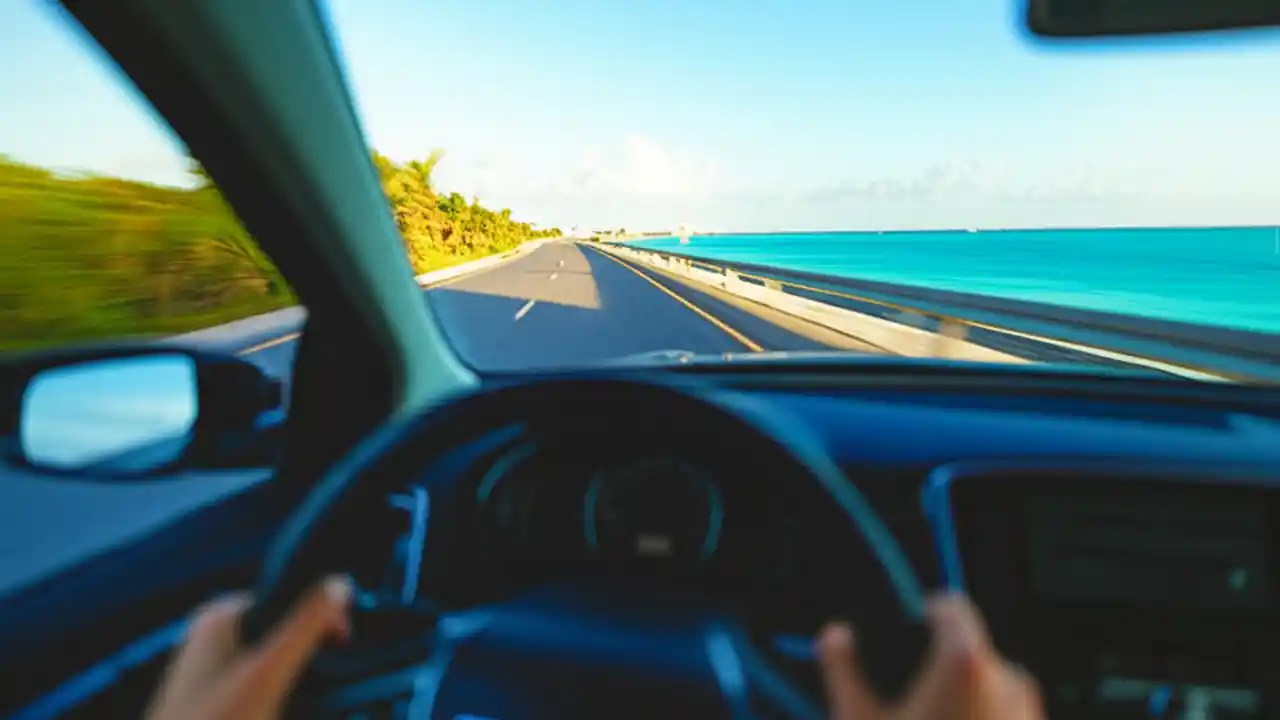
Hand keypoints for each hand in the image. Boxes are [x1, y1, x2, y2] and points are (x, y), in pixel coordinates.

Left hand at [146, 576, 351, 719]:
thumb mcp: (269, 673)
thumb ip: (306, 625)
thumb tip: (341, 582)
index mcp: (220, 616)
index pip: (287, 595)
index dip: (321, 615)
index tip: (343, 644)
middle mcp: (212, 636)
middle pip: (282, 628)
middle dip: (312, 649)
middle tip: (331, 678)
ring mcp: (212, 669)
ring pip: (274, 659)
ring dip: (299, 675)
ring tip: (310, 699)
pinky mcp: (215, 699)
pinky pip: (261, 684)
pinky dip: (281, 694)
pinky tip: (292, 709)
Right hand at [818, 593, 1043, 719]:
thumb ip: (843, 669)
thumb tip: (834, 637)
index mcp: (964, 662)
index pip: (952, 606)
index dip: (929, 610)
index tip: (915, 622)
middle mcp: (1008, 681)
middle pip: (970, 651)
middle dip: (942, 668)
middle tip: (913, 699)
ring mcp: (1028, 715)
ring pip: (991, 687)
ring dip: (965, 700)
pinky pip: (1007, 717)